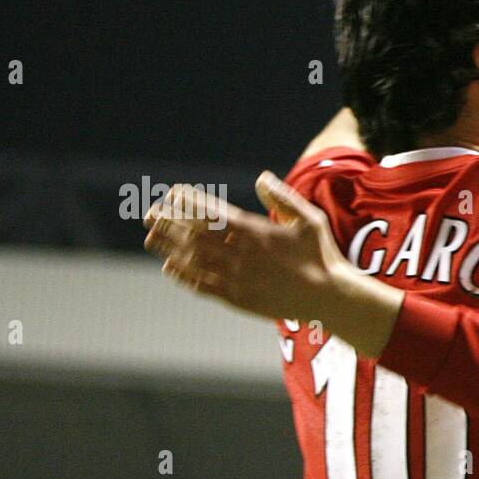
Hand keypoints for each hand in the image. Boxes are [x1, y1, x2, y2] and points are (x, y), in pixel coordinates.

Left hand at [144, 174, 399, 354]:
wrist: (329, 298)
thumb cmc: (321, 255)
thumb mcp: (309, 219)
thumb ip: (284, 197)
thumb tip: (261, 178)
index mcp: (256, 233)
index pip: (213, 213)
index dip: (189, 202)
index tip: (172, 193)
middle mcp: (241, 256)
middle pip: (195, 236)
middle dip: (169, 222)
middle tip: (148, 213)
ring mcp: (238, 279)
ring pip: (194, 261)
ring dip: (169, 248)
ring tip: (150, 237)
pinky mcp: (239, 300)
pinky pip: (203, 287)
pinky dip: (184, 277)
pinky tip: (170, 268)